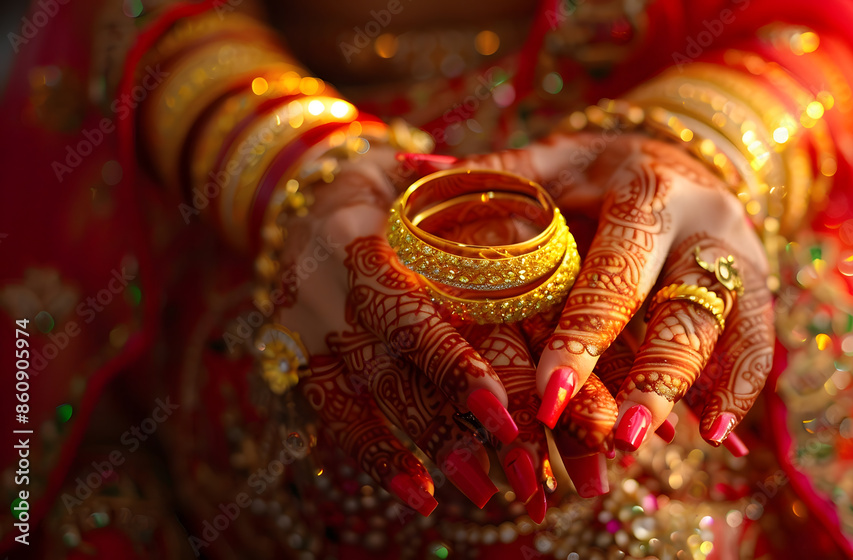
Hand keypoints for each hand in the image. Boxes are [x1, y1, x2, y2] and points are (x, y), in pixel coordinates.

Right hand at [274, 145, 520, 510]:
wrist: (306, 193)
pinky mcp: (295, 360)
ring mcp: (300, 329)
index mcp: (348, 236)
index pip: (399, 308)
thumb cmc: (391, 187)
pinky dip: (377, 458)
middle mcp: (316, 289)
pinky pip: (331, 417)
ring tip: (480, 491)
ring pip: (361, 401)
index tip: (501, 407)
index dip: (447, 361)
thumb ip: (466, 205)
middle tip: (510, 464)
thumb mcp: (421, 179)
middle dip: (447, 423)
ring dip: (422, 448)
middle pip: (383, 369)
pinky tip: (422, 492)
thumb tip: (540, 232)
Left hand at [410, 131, 774, 457]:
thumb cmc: (598, 171)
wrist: (682, 158)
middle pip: (682, 305)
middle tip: (615, 437)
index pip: (616, 267)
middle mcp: (703, 223)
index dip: (586, 331)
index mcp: (646, 189)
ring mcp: (738, 257)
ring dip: (692, 390)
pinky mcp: (757, 289)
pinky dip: (740, 386)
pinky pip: (759, 341)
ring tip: (653, 444)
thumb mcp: (554, 162)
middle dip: (650, 376)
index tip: (549, 392)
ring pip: (725, 330)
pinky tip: (714, 433)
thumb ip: (495, 173)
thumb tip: (409, 172)